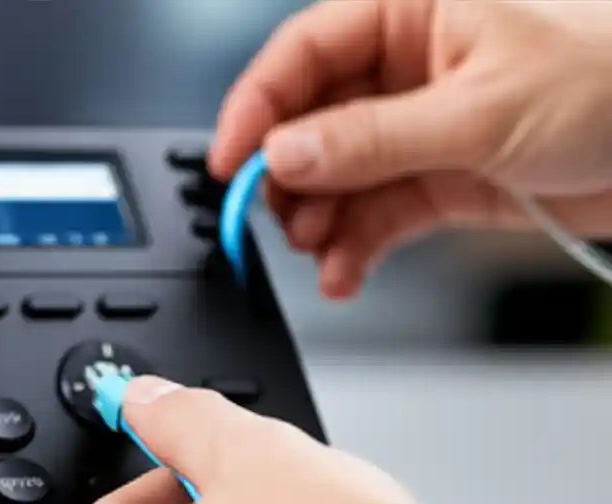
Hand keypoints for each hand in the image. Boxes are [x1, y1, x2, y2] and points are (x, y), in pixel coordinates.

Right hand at [209, 0, 611, 299]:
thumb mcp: (479, 111)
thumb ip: (370, 138)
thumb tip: (285, 154)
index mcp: (408, 15)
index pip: (301, 54)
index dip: (255, 109)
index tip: (229, 163)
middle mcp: (404, 69)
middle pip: (307, 122)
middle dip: (286, 178)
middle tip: (272, 220)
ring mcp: (417, 128)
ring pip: (334, 177)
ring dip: (317, 221)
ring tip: (315, 251)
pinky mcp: (436, 180)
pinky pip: (373, 216)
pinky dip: (353, 249)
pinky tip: (343, 273)